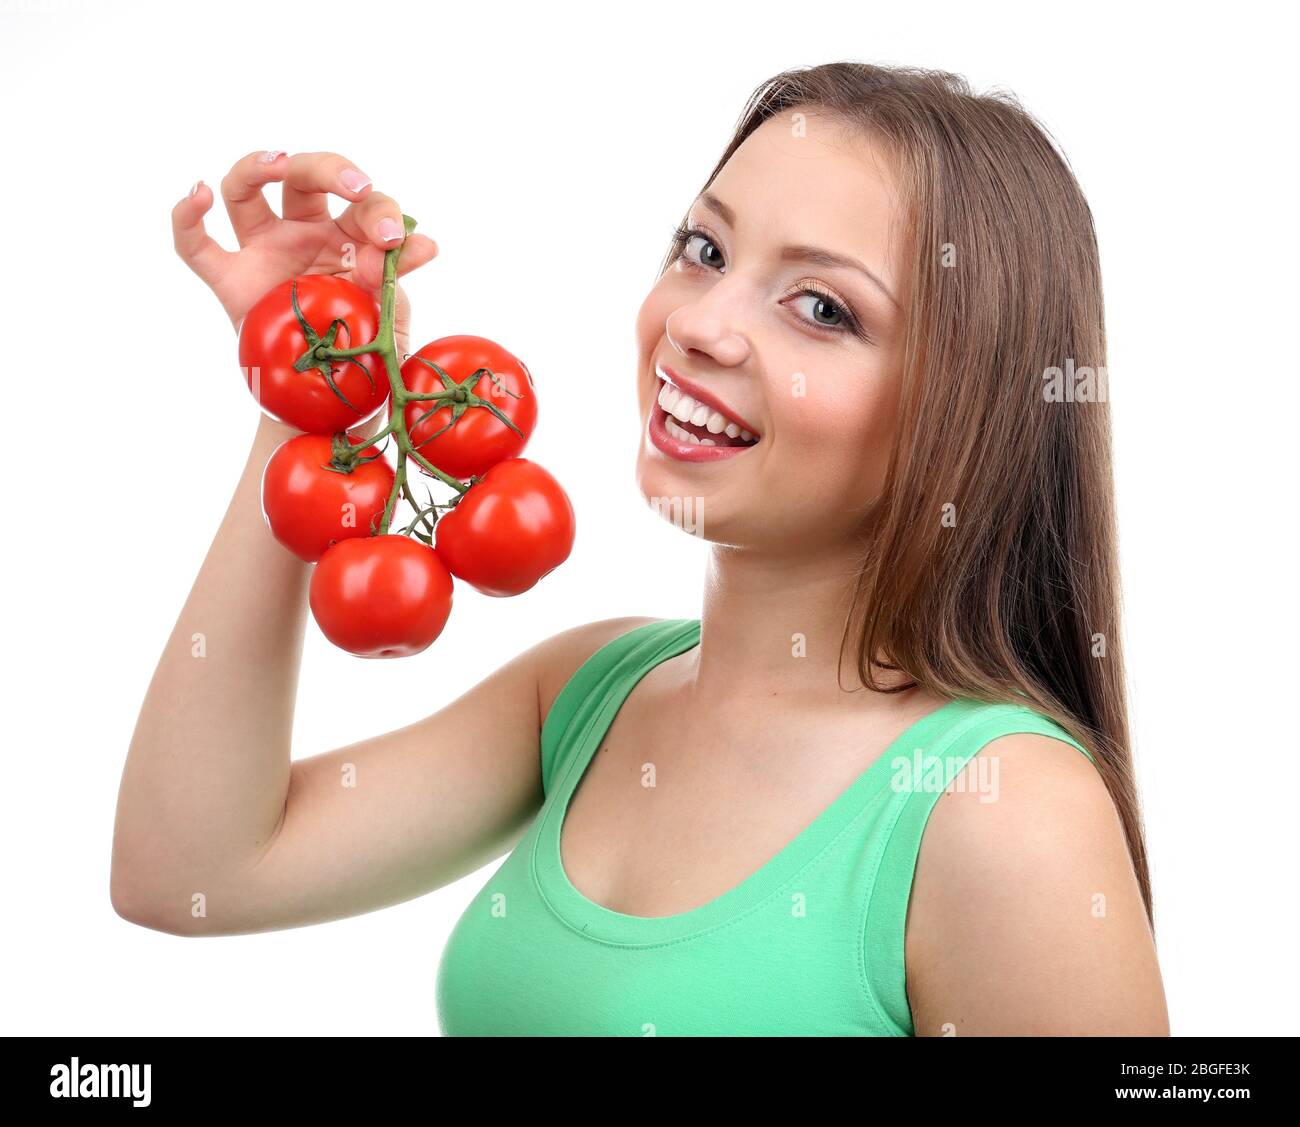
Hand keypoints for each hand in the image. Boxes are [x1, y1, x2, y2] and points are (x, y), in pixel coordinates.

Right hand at [171, 150, 437, 356]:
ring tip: (279, 164)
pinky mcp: (231, 281)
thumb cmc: (363, 349)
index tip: (393, 239)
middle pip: (305, 178)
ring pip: (243, 190)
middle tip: (358, 188)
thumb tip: (423, 243)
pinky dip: (187, 217)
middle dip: (332, 171)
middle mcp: (303, 234)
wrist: (333, 397)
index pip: (362, 205)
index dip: (380, 213)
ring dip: (258, 167)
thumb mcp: (390, 313)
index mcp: (347, 237)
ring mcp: (263, 252)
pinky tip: (198, 193)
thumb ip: (397, 277)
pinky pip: (195, 246)